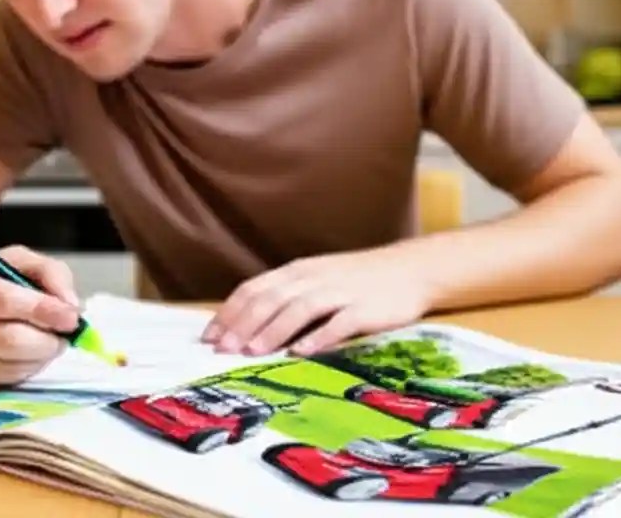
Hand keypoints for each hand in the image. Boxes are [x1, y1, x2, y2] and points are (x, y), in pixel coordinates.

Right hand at [0, 245, 81, 391]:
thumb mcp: (12, 260)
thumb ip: (49, 272)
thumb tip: (70, 306)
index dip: (41, 310)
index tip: (70, 316)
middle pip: (6, 341)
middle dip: (47, 340)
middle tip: (65, 334)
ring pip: (7, 368)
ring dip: (39, 358)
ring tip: (46, 341)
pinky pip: (0, 383)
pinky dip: (23, 370)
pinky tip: (25, 355)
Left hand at [200, 247, 434, 356]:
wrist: (412, 269)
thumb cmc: (358, 280)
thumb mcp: (317, 280)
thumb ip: (287, 298)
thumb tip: (248, 325)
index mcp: (298, 272)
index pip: (254, 289)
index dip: (229, 312)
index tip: (208, 336)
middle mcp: (314, 278)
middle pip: (271, 299)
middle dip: (243, 325)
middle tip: (222, 349)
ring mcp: (341, 292)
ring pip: (299, 309)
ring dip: (273, 330)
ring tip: (252, 351)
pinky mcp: (366, 309)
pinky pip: (340, 323)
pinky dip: (319, 337)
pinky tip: (302, 352)